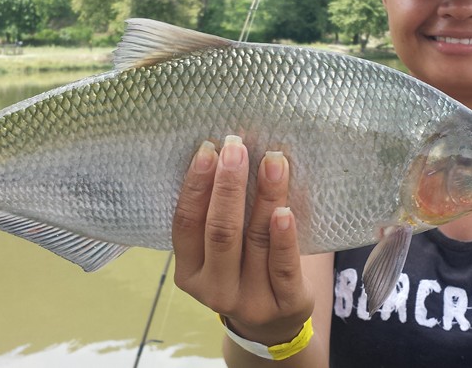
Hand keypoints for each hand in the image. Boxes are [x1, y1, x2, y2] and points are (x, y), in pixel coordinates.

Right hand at [172, 136, 313, 345]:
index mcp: (189, 271)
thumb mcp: (221, 253)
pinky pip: (283, 267)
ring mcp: (249, 301)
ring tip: (272, 161)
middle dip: (227, 185)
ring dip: (263, 196)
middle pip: (220, 231)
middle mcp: (214, 290)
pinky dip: (283, 237)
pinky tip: (284, 209)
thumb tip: (230, 152)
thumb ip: (220, 215)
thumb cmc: (246, 270)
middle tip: (236, 147)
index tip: (207, 149)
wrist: (275, 324)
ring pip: (255, 240)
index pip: (186, 224)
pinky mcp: (285, 305)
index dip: (195, 185)